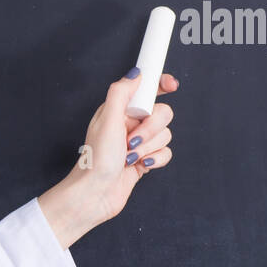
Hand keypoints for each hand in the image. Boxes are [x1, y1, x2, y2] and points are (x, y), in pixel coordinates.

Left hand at [37, 69, 179, 247]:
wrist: (95, 194)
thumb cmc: (96, 159)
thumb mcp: (107, 120)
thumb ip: (121, 93)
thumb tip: (136, 73)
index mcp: (119, 110)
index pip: (146, 90)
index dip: (160, 84)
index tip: (171, 85)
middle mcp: (129, 124)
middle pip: (162, 113)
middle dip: (151, 128)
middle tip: (131, 139)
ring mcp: (139, 143)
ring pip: (166, 134)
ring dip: (149, 147)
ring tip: (129, 157)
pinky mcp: (145, 160)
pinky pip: (165, 153)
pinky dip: (155, 160)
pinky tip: (140, 166)